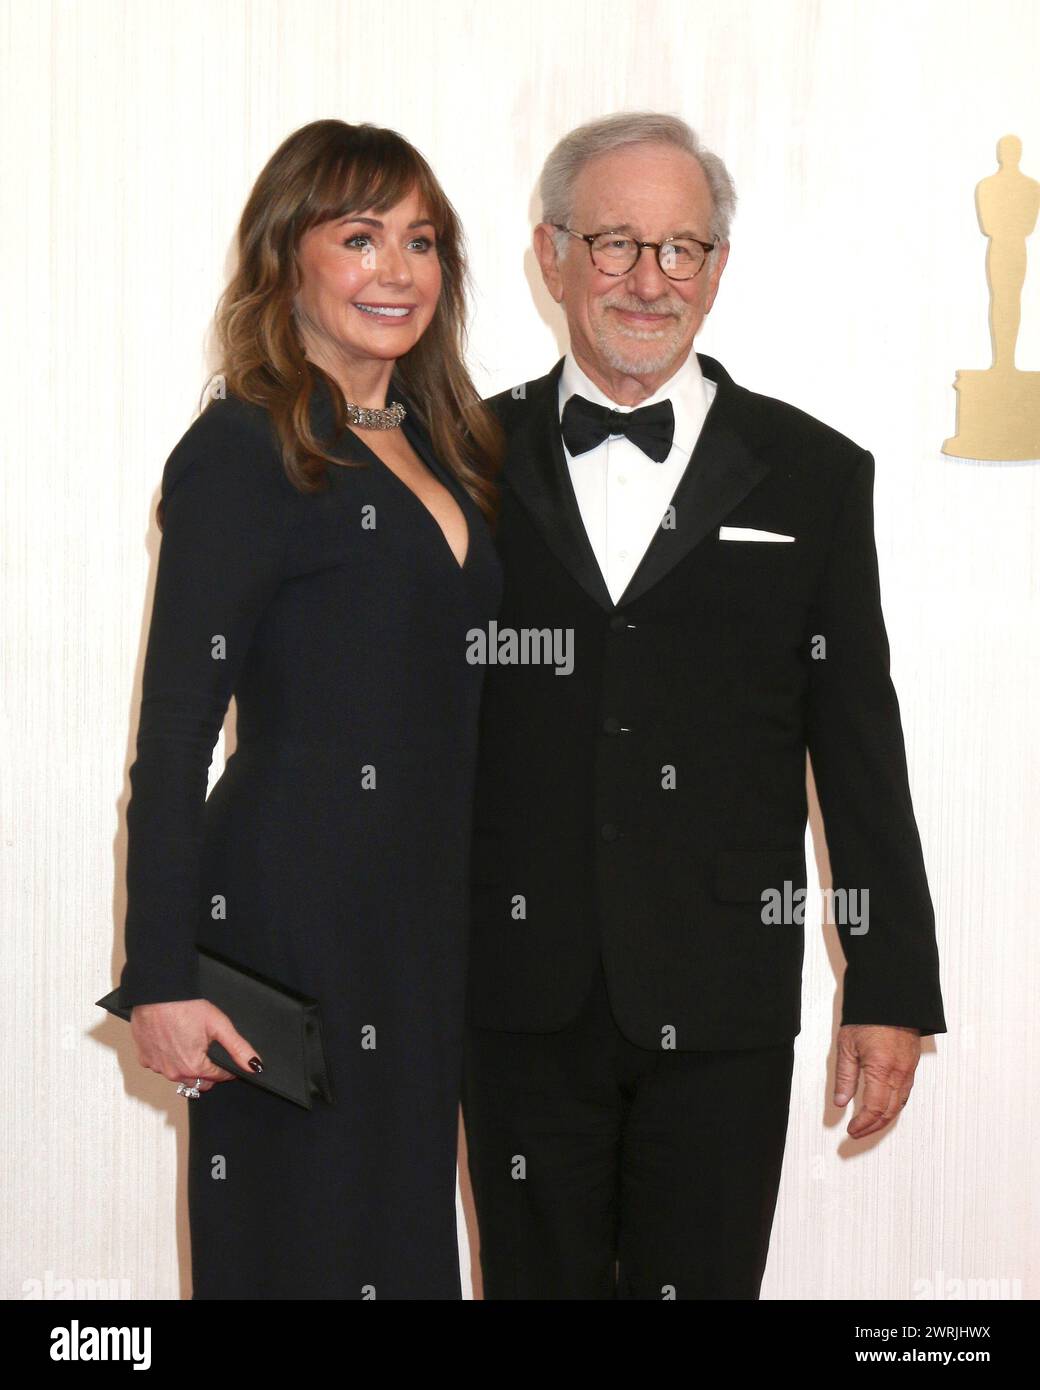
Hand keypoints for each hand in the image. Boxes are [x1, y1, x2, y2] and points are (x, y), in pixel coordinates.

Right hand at [129, 999, 262, 1093]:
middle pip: (199, 1082)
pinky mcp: (145, 1059)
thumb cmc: (185, 1006)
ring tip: (192, 1044)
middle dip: (208, 1072)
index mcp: (194, 1067)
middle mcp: (174, 1073)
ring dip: (187, 1067)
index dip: (227, 1069)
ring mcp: (157, 1067)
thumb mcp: (219, 1025)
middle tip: (210, 1050)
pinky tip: (173, 1042)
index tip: (228, 1061)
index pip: (219, 1078)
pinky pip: (161, 1066)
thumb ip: (238, 1048)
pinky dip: (168, 1059)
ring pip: (179, 1076)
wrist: (157, 994)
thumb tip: (255, 1065)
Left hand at [833, 1024, 920, 1138]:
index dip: (862, 1123)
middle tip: (858, 1132)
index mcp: (880, 1070)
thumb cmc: (869, 1018)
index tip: (852, 1129)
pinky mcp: (912, 1066)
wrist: (891, 1000)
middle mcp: (899, 1073)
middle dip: (873, 1126)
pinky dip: (894, 1107)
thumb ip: (844, 1077)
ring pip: (899, 1105)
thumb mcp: (847, 1046)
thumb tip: (841, 1101)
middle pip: (888, 1112)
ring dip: (885, 1119)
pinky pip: (905, 1094)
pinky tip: (885, 1109)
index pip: (873, 1109)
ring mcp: (908, 1071)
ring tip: (869, 1125)